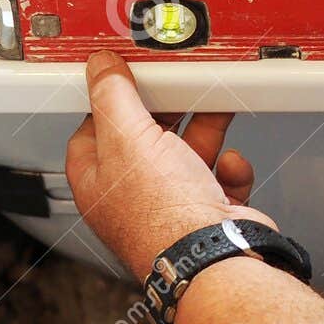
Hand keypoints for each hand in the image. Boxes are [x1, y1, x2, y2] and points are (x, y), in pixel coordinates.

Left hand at [65, 50, 277, 278]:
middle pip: (146, 135)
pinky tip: (230, 164)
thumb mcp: (128, 137)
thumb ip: (112, 95)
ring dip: (206, 129)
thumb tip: (99, 64)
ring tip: (218, 105)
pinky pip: (220, 176)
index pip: (93, 129)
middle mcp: (133, 196)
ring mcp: (174, 205)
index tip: (128, 72)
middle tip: (181, 81)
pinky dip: (229, 166)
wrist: (218, 258)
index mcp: (100, 181)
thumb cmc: (164, 214)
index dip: (109, 99)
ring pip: (189, 151)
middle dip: (169, 109)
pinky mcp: (211, 212)